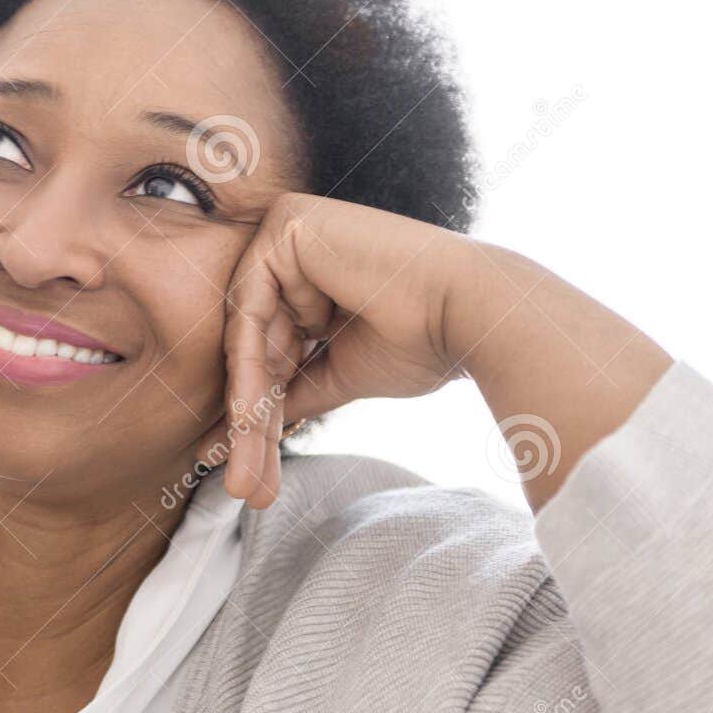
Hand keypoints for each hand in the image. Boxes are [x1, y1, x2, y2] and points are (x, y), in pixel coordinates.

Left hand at [202, 192, 672, 512]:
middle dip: (248, 423)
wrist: (471, 313)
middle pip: (256, 346)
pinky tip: (245, 422)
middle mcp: (296, 247)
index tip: (245, 472)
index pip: (270, 349)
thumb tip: (243, 430)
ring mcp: (287, 229)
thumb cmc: (424, 341)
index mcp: (312, 275)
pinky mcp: (286, 225)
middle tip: (241, 487)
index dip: (257, 413)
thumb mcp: (340, 374)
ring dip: (245, 411)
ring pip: (248, 337)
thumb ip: (292, 389)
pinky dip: (248, 370)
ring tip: (245, 475)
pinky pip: (250, 311)